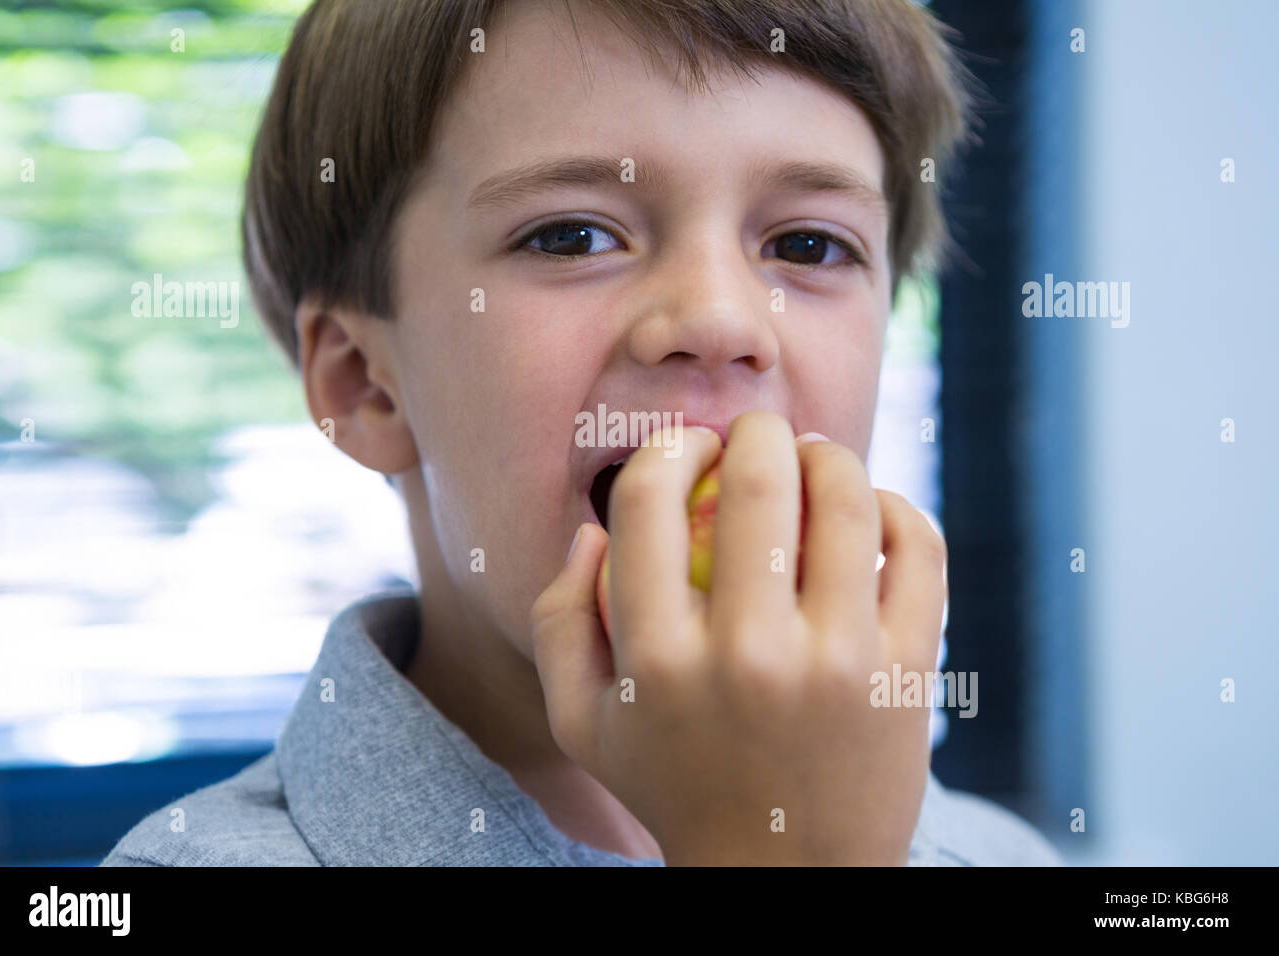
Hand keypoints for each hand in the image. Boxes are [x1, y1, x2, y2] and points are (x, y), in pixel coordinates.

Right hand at [531, 412, 945, 864]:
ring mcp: (837, 664)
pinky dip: (895, 508)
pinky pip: (917, 549)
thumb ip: (561, 621)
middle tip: (755, 436)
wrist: (787, 876)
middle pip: (756, 480)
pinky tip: (870, 512)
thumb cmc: (676, 784)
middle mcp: (747, 656)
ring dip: (826, 455)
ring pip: (845, 500)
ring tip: (814, 459)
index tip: (683, 447)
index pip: (647, 502)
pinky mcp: (905, 673)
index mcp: (658, 661)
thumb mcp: (584, 723)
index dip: (665, 446)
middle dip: (753, 429)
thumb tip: (594, 526)